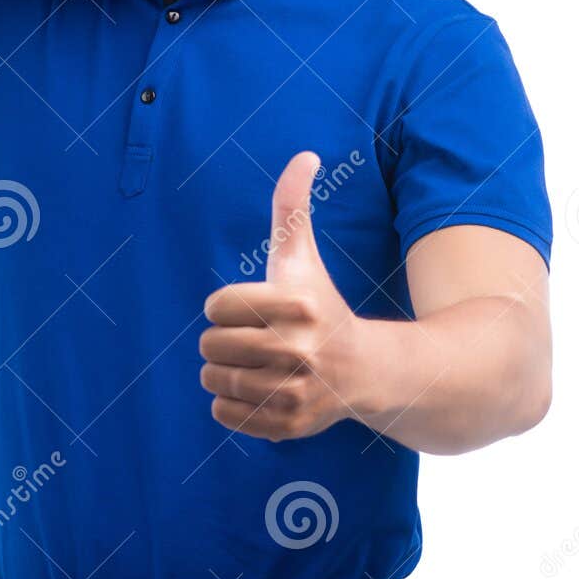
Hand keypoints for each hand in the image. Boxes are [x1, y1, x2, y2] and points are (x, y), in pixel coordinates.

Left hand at [199, 150, 365, 440]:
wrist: (368, 371)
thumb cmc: (322, 306)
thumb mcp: (304, 256)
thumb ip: (293, 205)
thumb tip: (305, 154)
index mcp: (296, 305)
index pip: (217, 305)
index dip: (226, 305)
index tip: (250, 308)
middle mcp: (297, 350)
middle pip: (210, 345)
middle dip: (222, 340)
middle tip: (250, 339)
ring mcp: (294, 391)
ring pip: (213, 381)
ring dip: (222, 372)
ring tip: (250, 364)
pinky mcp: (290, 424)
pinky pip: (225, 416)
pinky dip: (230, 405)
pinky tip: (255, 389)